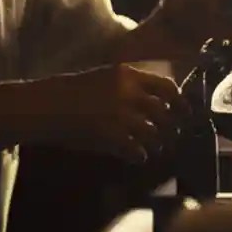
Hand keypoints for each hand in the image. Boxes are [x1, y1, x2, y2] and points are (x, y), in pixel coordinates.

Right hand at [31, 64, 188, 163]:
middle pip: (164, 113)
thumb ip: (127, 84)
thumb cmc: (70, 90)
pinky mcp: (111, 136)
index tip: (185, 112)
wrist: (45, 105)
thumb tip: (152, 99)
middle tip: (172, 135)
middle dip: (171, 127)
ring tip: (155, 148)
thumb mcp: (102, 77)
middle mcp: (128, 93)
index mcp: (127, 75)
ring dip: (157, 143)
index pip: (166, 87)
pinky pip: (136, 150)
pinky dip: (140, 155)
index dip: (180, 102)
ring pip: (153, 133)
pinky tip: (138, 157)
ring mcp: (120, 116)